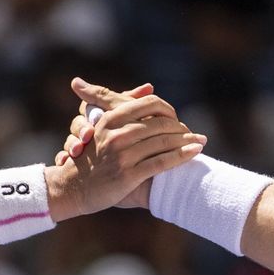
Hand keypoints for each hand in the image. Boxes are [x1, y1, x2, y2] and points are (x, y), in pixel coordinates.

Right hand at [50, 78, 202, 216]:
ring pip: (163, 142)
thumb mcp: (102, 125)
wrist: (72, 188)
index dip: (168, 110)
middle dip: (182, 128)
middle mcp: (116, 134)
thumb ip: (123, 104)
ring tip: (201, 141)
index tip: (176, 118)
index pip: (149, 104)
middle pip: (160, 124)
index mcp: (111, 119)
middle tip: (196, 132)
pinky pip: (161, 163)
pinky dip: (182, 156)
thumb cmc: (91, 156)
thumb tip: (149, 86)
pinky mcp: (127, 175)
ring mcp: (121, 155)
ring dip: (187, 141)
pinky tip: (195, 153)